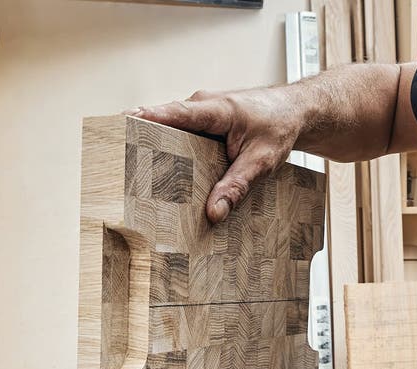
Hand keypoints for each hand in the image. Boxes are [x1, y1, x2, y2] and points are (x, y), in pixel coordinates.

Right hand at [128, 87, 301, 223]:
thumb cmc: (281, 127)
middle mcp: (203, 106)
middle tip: (120, 159)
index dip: (148, 118)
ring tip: (134, 171)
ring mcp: (201, 115)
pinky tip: (163, 173)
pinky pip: (181, 137)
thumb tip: (213, 213)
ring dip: (156, 148)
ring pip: (171, 131)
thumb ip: (236, 187)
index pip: (175, 112)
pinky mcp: (203, 125)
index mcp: (216, 109)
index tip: (124, 122)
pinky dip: (172, 152)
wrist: (297, 112)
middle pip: (164, 123)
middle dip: (142, 139)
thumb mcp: (262, 162)